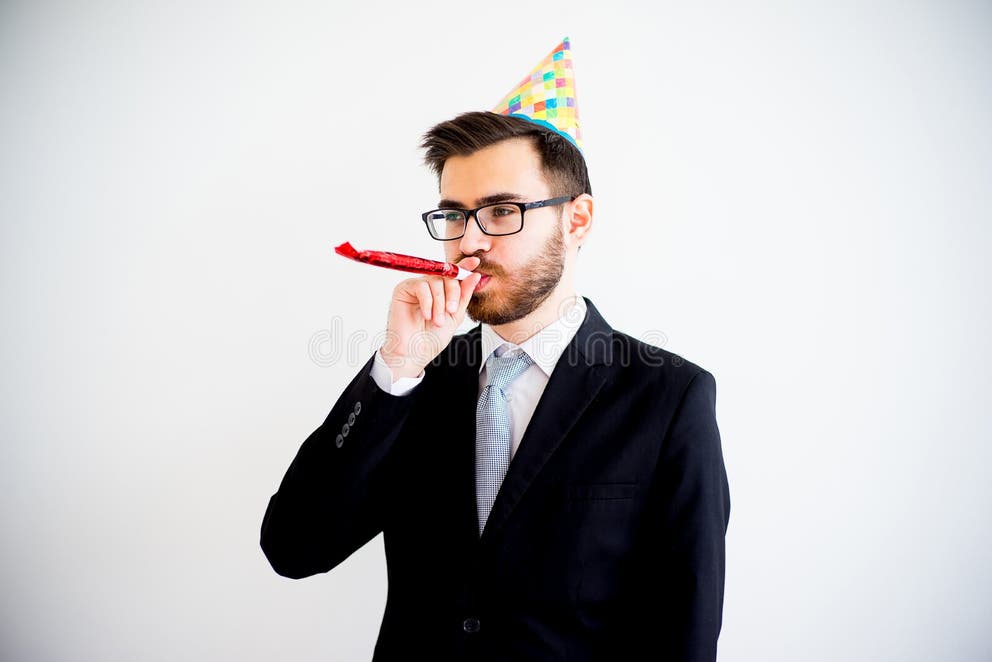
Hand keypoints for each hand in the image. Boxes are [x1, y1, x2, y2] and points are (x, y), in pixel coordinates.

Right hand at [379, 256, 481, 380]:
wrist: (415, 353)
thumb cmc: (432, 338)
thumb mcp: (455, 316)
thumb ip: (463, 296)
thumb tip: (474, 275)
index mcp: (442, 292)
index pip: (454, 275)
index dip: (464, 267)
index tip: (476, 262)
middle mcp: (429, 286)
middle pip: (446, 276)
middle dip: (453, 293)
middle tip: (451, 311)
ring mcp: (416, 287)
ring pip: (435, 281)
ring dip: (439, 303)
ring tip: (437, 320)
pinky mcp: (403, 289)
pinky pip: (421, 286)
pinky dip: (427, 302)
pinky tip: (426, 315)